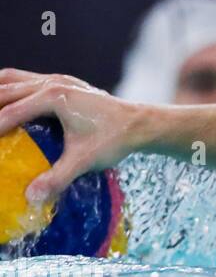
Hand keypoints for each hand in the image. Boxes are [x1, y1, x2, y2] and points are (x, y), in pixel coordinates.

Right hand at [0, 68, 142, 203]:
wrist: (140, 123)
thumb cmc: (114, 139)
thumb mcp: (85, 160)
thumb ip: (57, 178)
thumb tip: (30, 198)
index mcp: (54, 97)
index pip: (10, 112)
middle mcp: (53, 82)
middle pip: (5, 89)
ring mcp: (58, 79)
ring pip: (12, 79)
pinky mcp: (62, 83)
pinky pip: (24, 80)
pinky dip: (8, 90)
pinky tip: (4, 106)